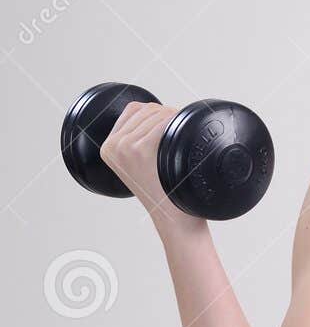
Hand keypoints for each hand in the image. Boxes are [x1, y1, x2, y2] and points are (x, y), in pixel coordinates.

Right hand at [99, 101, 192, 233]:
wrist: (173, 217)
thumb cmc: (165, 191)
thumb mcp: (139, 166)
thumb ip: (137, 141)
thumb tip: (156, 112)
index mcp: (108, 148)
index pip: (133, 109)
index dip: (155, 113)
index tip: (169, 127)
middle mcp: (113, 146)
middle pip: (145, 109)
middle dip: (167, 115)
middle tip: (181, 133)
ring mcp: (124, 147)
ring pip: (155, 112)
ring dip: (174, 118)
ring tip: (183, 137)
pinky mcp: (139, 150)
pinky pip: (163, 122)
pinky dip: (176, 124)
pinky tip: (184, 136)